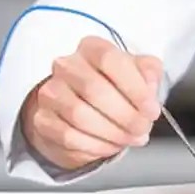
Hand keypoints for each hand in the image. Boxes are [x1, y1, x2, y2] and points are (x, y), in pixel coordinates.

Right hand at [21, 36, 162, 170]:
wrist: (79, 107)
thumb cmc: (112, 86)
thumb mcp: (138, 72)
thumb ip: (149, 72)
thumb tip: (150, 86)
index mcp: (91, 48)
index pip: (110, 60)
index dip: (135, 88)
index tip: (151, 109)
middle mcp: (66, 66)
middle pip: (94, 90)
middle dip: (126, 115)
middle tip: (142, 128)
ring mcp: (51, 92)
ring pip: (80, 115)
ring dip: (111, 132)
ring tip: (129, 138)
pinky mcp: (43, 119)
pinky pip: (68, 136)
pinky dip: (95, 145)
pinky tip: (110, 145)